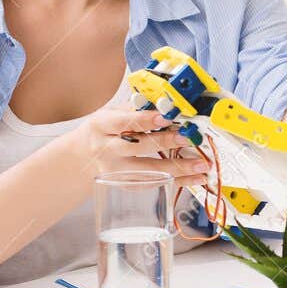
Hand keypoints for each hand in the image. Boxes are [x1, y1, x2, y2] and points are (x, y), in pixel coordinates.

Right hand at [66, 108, 209, 185]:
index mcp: (102, 125)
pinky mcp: (125, 185)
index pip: (123, 122)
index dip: (145, 120)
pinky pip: (154, 184)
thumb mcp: (114, 112)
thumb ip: (138, 108)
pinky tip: (196, 177)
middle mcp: (106, 149)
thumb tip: (170, 103)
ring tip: (201, 164)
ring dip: (178, 168)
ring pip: (148, 170)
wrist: (85, 154)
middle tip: (189, 138)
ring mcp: (115, 170)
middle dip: (166, 142)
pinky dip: (177, 181)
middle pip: (137, 147)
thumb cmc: (106, 129)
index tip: (167, 117)